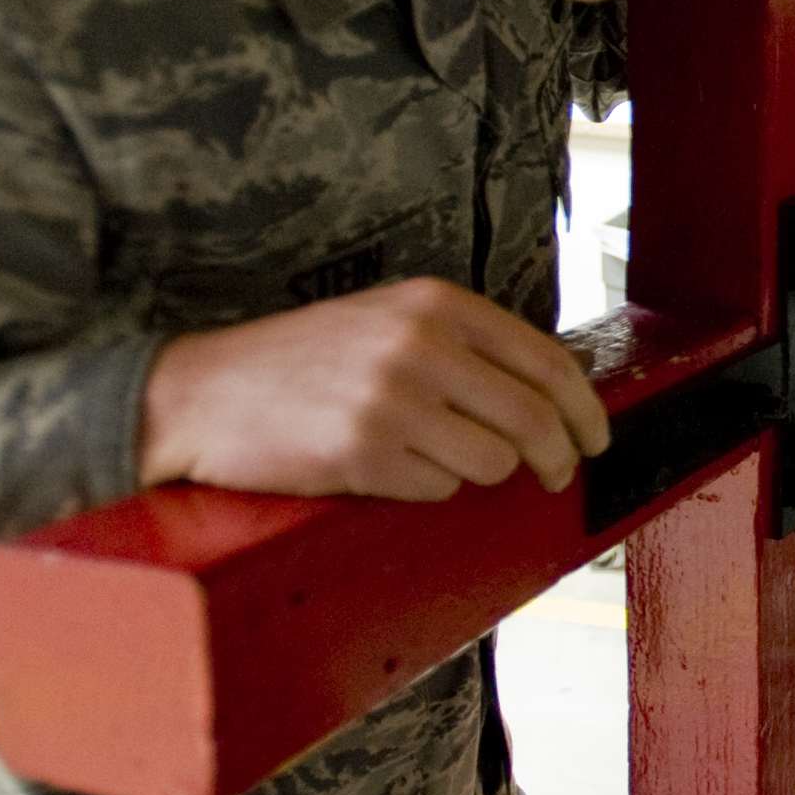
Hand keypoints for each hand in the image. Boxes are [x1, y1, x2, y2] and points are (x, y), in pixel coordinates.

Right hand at [138, 278, 613, 501]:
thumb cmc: (300, 363)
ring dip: (478, 475)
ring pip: (492, 464)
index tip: (594, 438)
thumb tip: (552, 391)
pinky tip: (383, 469)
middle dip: (558, 458)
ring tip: (430, 459)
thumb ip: (464, 344)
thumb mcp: (387, 322)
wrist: (200, 394)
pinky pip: (438, 490)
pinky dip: (424, 489)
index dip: (585, 410)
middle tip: (557, 475)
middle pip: (535, 420)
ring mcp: (392, 400)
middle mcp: (419, 345)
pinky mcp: (364, 454)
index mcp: (435, 304)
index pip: (548, 360)